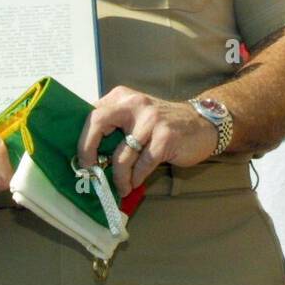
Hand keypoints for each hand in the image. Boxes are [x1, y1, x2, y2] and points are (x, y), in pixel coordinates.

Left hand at [76, 86, 217, 196]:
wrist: (202, 124)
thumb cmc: (163, 124)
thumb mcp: (135, 116)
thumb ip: (113, 126)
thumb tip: (87, 152)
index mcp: (122, 97)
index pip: (92, 114)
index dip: (82, 139)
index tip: (82, 160)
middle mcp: (134, 104)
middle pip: (98, 123)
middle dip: (88, 151)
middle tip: (90, 171)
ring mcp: (151, 120)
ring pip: (122, 155)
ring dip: (119, 177)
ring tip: (122, 187)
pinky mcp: (165, 138)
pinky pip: (142, 165)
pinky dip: (136, 178)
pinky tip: (135, 183)